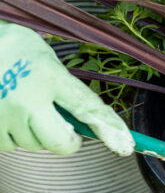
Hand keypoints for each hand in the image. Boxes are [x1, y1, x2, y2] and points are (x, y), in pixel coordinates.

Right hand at [0, 24, 133, 155]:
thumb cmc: (13, 48)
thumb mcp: (46, 60)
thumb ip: (65, 88)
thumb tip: (90, 118)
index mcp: (49, 76)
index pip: (88, 108)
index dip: (110, 129)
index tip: (124, 144)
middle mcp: (27, 99)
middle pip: (60, 142)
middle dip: (65, 139)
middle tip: (59, 125)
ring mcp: (3, 114)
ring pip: (31, 145)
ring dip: (32, 134)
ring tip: (21, 108)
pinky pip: (6, 144)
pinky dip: (9, 135)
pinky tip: (6, 114)